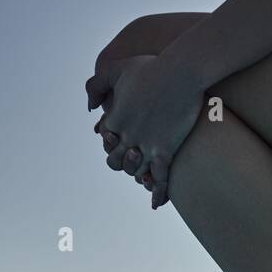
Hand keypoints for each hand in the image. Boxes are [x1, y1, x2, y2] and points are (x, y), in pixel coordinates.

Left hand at [85, 54, 204, 208]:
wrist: (181, 72)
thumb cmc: (152, 67)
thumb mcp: (116, 68)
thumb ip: (97, 84)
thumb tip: (90, 109)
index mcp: (114, 118)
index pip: (105, 140)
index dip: (111, 141)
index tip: (120, 140)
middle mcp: (126, 135)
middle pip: (116, 162)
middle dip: (122, 162)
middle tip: (134, 157)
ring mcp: (145, 146)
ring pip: (136, 172)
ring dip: (140, 175)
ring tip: (146, 176)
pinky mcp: (165, 151)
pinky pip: (159, 179)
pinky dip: (157, 193)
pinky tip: (155, 203)